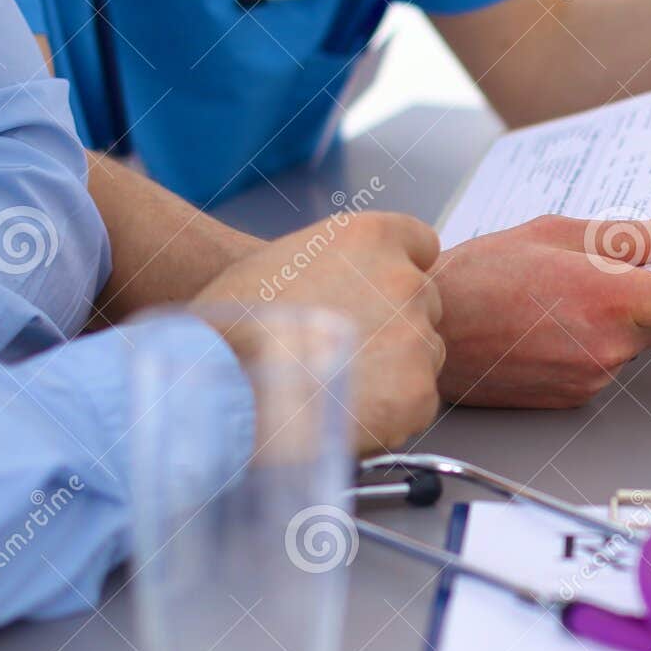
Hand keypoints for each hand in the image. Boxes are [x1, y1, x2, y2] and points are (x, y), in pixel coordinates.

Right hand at [194, 212, 444, 451]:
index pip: (420, 245)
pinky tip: (347, 414)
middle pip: (424, 303)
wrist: (226, 385)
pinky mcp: (418, 391)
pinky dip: (392, 414)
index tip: (378, 299)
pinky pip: (418, 402)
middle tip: (349, 353)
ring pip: (425, 354)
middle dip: (396, 326)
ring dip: (396, 371)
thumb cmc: (233, 325)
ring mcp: (416, 336)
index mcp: (370, 237)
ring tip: (339, 387)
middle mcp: (403, 280)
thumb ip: (328, 267)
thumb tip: (337, 290)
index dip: (396, 275)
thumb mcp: (280, 262)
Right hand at [432, 213, 650, 407]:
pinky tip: (548, 323)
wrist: (426, 331)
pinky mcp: (574, 397)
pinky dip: (588, 341)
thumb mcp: (555, 233)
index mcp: (611, 299)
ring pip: (635, 342)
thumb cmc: (476, 277)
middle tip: (616, 268)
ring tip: (562, 296)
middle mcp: (609, 346)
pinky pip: (604, 363)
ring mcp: (592, 377)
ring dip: (616, 319)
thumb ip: (630, 236)